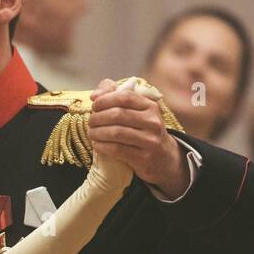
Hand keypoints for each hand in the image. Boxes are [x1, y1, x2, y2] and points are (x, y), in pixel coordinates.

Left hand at [89, 78, 188, 198]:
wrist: (163, 159)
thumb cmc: (144, 132)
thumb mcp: (137, 113)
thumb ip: (117, 97)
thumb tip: (95, 95)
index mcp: (150, 107)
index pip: (125, 97)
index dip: (105, 99)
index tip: (94, 105)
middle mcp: (153, 122)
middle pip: (118, 115)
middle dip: (98, 117)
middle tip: (90, 122)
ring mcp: (150, 141)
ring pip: (116, 132)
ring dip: (97, 133)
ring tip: (91, 134)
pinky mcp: (144, 158)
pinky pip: (117, 149)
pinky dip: (102, 146)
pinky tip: (96, 145)